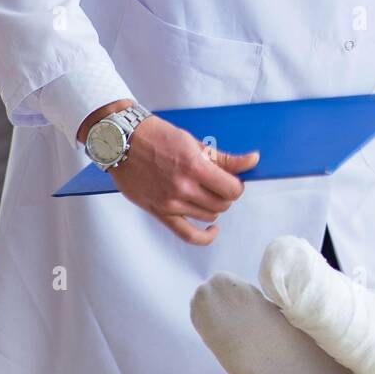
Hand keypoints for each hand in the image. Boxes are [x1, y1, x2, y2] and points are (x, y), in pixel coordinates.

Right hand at [98, 111, 259, 244]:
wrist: (122, 142)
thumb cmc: (157, 136)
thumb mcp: (194, 142)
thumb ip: (225, 158)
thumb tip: (252, 161)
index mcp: (194, 167)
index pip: (231, 189)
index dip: (237, 185)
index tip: (234, 180)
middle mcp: (183, 188)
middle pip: (222, 204)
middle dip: (227, 194)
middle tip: (220, 184)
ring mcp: (170, 203)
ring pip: (209, 215)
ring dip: (215, 207)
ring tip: (209, 194)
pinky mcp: (159, 212)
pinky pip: (187, 235)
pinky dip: (204, 236)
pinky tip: (213, 230)